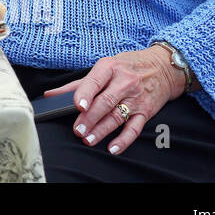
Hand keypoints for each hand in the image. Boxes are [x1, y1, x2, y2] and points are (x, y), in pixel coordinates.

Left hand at [43, 44, 186, 155]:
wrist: (163, 67)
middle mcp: (125, 82)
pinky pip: (135, 128)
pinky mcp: (146, 111)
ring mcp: (136, 98)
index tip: (77, 106)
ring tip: (87, 139)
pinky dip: (124, 140)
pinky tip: (113, 148)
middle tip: (77, 130)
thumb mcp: (105, 66)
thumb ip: (78, 83)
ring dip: (101, 130)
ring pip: (117, 117)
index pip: (95, 81)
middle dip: (90, 118)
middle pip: (105, 102)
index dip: (86, 94)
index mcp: (110, 67)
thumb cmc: (127, 66)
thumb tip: (51, 95)